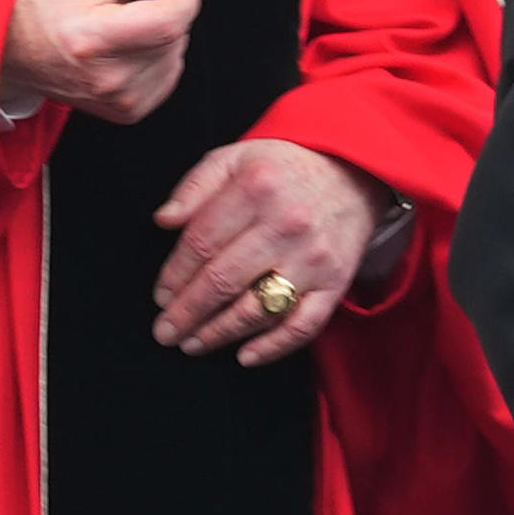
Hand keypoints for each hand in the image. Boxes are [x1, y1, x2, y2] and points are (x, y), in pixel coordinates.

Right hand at [4, 0, 200, 124]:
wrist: (13, 43)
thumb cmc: (44, 0)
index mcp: (95, 39)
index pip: (173, 16)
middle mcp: (110, 78)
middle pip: (177, 32)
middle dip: (170, 1)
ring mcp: (121, 99)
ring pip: (177, 51)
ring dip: (163, 27)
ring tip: (122, 17)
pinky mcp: (128, 110)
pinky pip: (169, 72)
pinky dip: (159, 51)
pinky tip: (128, 41)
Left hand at [151, 140, 387, 364]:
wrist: (353, 174)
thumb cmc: (284, 169)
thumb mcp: (235, 158)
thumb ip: (194, 186)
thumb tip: (163, 220)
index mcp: (255, 189)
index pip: (200, 243)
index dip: (174, 275)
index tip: (160, 296)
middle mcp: (286, 225)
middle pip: (222, 281)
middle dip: (187, 313)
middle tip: (165, 332)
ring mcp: (313, 258)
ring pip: (257, 309)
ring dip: (218, 334)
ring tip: (192, 344)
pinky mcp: (335, 284)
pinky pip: (302, 326)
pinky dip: (273, 347)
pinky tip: (245, 356)